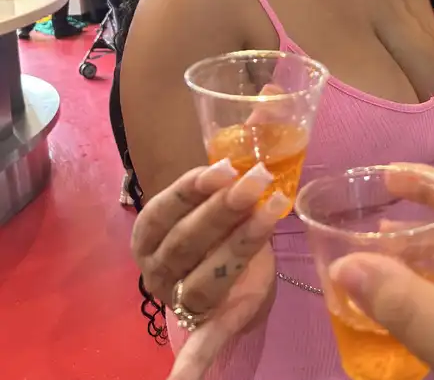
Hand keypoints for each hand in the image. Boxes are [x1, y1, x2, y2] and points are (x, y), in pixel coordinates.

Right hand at [131, 160, 286, 379]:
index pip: (165, 207)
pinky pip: (197, 347)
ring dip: (238, 247)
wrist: (220, 264)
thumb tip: (271, 92)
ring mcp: (178, 300)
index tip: (226, 166)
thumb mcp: (228, 183)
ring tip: (272, 212)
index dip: (193, 187)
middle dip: (225, 210)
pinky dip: (190, 366)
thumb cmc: (219, 217)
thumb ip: (245, 142)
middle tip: (257, 181)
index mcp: (151, 230)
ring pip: (205, 279)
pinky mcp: (205, 327)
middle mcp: (157, 267)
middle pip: (188, 242)